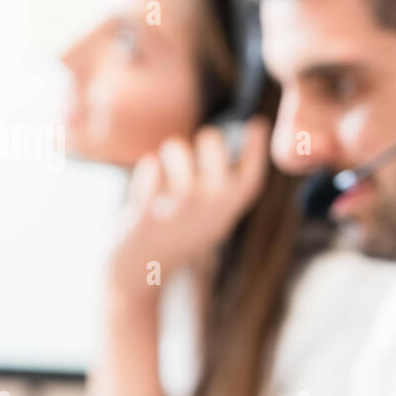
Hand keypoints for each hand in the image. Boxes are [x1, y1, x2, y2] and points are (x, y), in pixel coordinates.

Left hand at [107, 116, 271, 304]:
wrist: (138, 272)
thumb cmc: (178, 233)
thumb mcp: (215, 215)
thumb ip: (232, 183)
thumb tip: (255, 134)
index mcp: (229, 210)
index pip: (252, 174)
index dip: (257, 146)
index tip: (257, 123)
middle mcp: (210, 209)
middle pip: (213, 143)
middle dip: (204, 139)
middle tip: (196, 154)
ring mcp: (179, 211)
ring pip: (176, 149)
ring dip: (171, 154)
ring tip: (167, 172)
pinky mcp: (146, 213)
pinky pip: (150, 168)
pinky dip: (148, 171)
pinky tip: (149, 186)